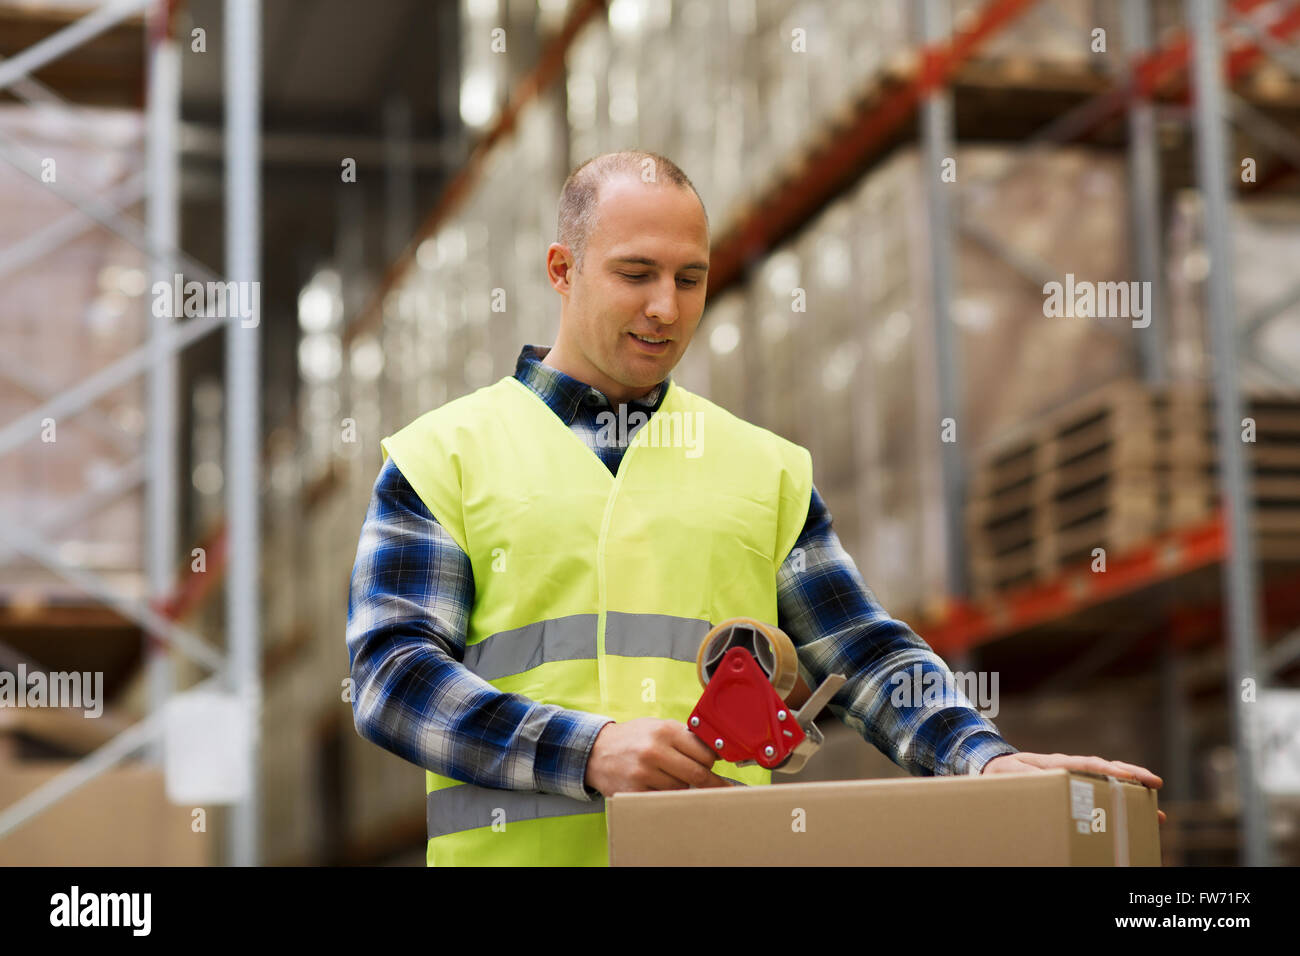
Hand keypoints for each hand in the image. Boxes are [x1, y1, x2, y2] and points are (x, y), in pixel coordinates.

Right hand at [584, 718, 735, 796]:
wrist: (597, 751)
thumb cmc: (634, 738)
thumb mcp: (658, 726)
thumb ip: (685, 736)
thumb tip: (716, 753)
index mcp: (664, 731)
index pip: (704, 753)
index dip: (712, 762)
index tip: (714, 766)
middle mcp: (654, 750)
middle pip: (697, 774)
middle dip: (709, 781)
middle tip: (714, 785)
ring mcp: (643, 773)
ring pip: (682, 789)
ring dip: (683, 787)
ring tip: (670, 777)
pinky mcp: (635, 792)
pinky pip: (664, 799)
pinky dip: (667, 796)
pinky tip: (660, 787)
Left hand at [983, 752, 1166, 823]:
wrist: (995, 769)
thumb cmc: (1003, 772)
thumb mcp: (1012, 773)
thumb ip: (1027, 775)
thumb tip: (1047, 779)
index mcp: (1057, 763)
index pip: (1088, 764)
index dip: (1109, 769)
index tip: (1129, 775)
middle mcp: (1071, 767)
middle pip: (1107, 769)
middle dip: (1134, 777)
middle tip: (1157, 785)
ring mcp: (1075, 777)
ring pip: (1110, 783)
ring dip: (1133, 795)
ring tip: (1156, 813)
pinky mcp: (1075, 787)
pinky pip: (1101, 792)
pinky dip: (1120, 802)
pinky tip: (1133, 816)